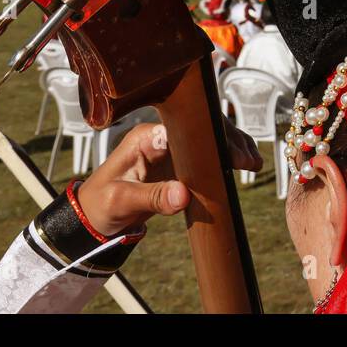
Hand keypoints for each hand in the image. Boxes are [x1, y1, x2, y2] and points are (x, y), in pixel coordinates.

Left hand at [76, 122, 261, 237]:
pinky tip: (246, 164)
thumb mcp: (121, 201)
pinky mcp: (180, 164)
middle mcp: (163, 138)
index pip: (185, 128)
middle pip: (203, 128)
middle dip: (229, 140)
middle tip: (247, 161)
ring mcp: (173, 150)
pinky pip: (209, 156)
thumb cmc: (100, 205)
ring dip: (234, 146)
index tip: (230, 155)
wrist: (94, 218)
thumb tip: (183, 195)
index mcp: (146, 137)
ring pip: (210, 139)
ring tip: (253, 163)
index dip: (210, 138)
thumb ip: (152, 197)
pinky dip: (228, 157)